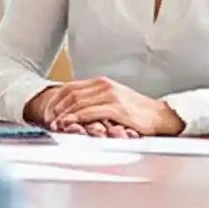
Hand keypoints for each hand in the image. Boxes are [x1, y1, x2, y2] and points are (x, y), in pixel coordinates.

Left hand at [49, 77, 183, 135]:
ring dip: (64, 114)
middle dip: (57, 107)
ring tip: (56, 124)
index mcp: (102, 83)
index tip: (48, 111)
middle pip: (71, 94)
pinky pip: (90, 112)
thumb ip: (96, 101)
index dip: (56, 99)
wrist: (159, 116)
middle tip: (48, 119)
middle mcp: (105, 86)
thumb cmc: (137, 112)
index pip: (71, 87)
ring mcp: (111, 96)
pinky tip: (70, 124)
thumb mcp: (114, 101)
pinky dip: (77, 118)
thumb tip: (76, 109)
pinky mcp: (117, 108)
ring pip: (78, 102)